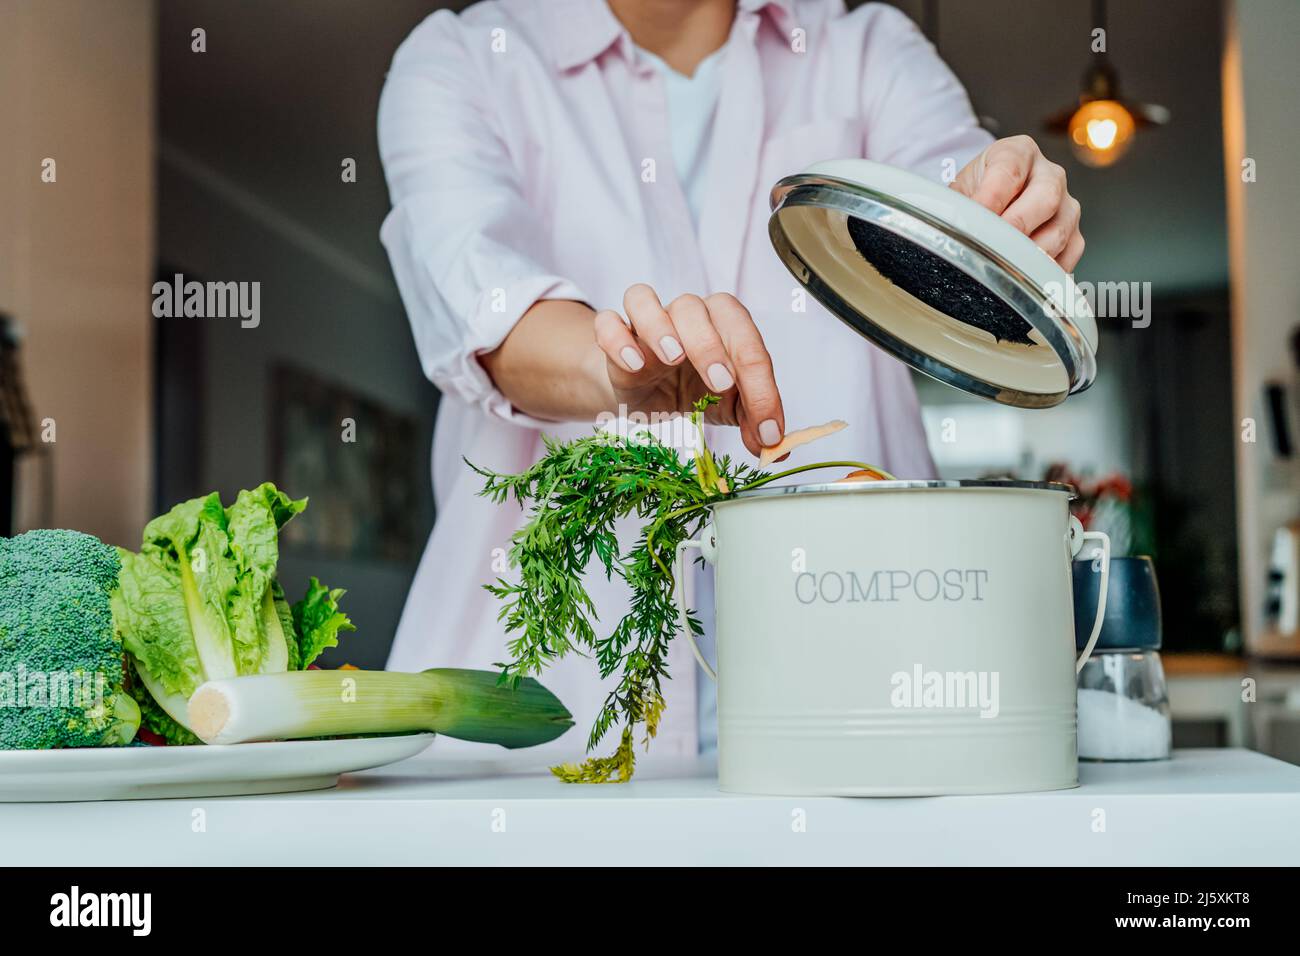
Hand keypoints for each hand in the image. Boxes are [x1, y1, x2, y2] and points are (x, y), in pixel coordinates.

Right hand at [593, 283, 784, 456]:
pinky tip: (634, 364)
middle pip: (696, 308)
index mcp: (723, 323)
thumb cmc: (696, 389)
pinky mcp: (614, 337)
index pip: (746, 339)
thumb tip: (774, 446)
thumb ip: (754, 421)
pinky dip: (617, 339)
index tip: (765, 426)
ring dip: (660, 327)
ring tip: (673, 358)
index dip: (760, 384)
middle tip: (720, 382)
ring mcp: (646, 321)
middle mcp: (686, 313)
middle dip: (710, 345)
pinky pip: (607, 322)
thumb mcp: (730, 408)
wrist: (649, 395)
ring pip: (645, 299)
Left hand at [950, 135, 1084, 271]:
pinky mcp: (1073, 235)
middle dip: (1016, 227)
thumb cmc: (978, 191)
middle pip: (1046, 198)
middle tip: (993, 246)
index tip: (974, 219)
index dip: (990, 197)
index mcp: (1019, 153)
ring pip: (1058, 233)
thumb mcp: (962, 188)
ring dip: (1029, 255)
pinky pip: (1067, 256)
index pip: (1009, 170)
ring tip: (1003, 267)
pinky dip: (1045, 271)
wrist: (994, 198)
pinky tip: (1023, 277)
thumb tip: (956, 228)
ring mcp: (1066, 205)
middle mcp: (1050, 175)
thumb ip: (958, 204)